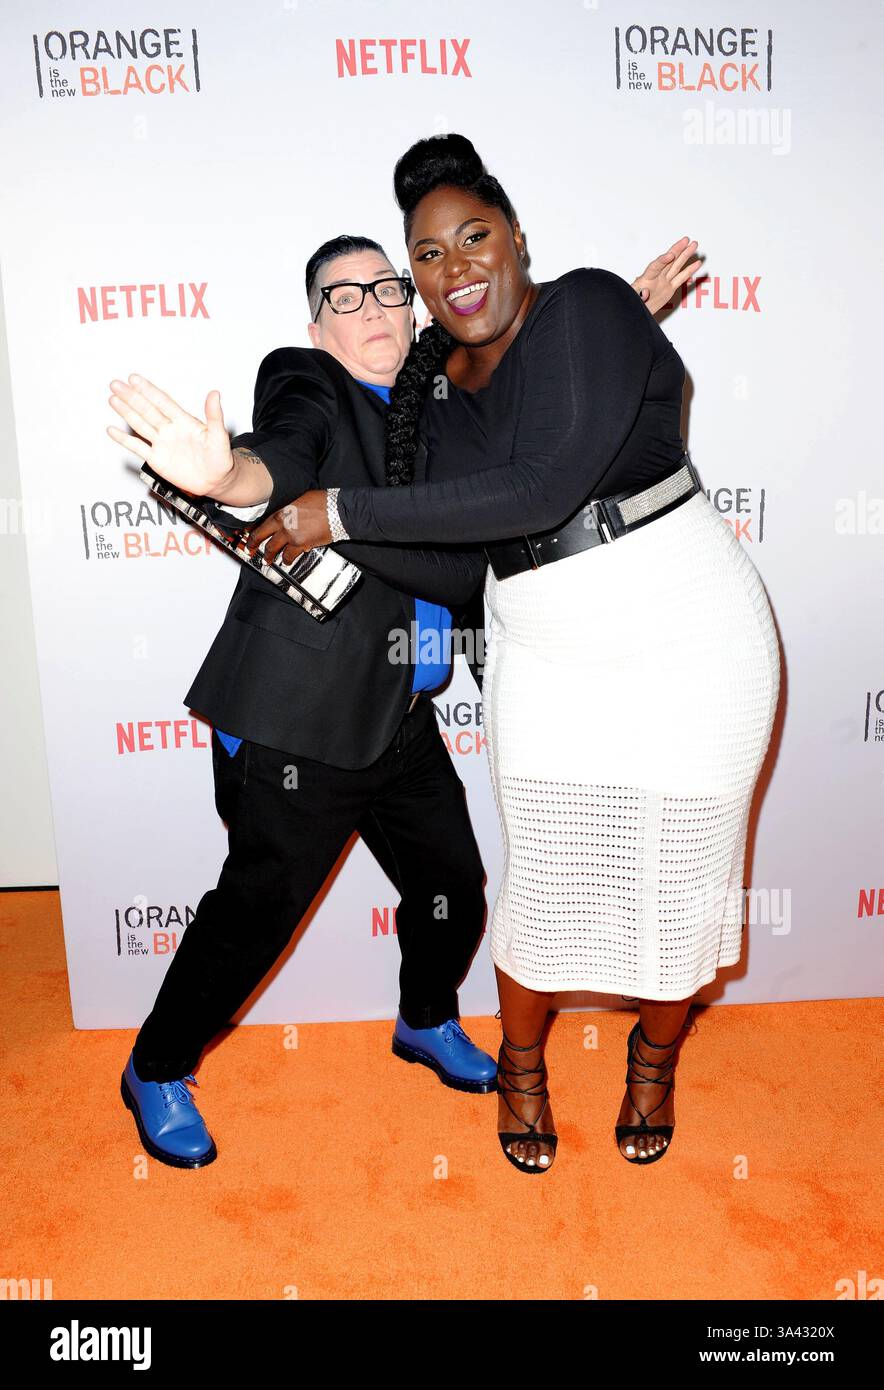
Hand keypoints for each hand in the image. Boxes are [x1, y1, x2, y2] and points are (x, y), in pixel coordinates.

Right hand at [107, 374, 233, 495]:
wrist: (216, 482)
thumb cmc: (220, 459)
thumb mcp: (219, 436)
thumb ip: (214, 416)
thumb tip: (215, 394)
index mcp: (184, 422)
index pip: (162, 402)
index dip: (148, 390)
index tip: (134, 379)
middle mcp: (170, 430)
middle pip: (146, 410)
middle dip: (131, 397)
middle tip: (116, 384)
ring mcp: (162, 443)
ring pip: (140, 424)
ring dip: (126, 412)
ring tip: (113, 399)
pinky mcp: (156, 459)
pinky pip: (137, 447)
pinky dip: (124, 439)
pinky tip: (112, 430)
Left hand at [243, 490, 331, 561]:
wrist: (337, 511)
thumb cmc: (324, 502)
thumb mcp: (302, 498)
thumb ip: (291, 507)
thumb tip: (289, 512)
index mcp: (283, 511)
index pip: (263, 521)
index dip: (253, 528)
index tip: (247, 533)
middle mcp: (283, 523)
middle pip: (262, 535)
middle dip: (253, 544)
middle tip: (249, 549)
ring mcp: (291, 535)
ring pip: (273, 548)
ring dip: (269, 556)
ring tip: (267, 560)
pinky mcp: (301, 544)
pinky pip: (289, 555)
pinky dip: (287, 560)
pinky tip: (286, 562)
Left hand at [632, 236, 701, 315]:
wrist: (633, 312)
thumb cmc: (631, 303)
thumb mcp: (631, 299)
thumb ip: (638, 296)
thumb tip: (645, 292)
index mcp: (644, 280)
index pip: (655, 267)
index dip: (662, 260)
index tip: (670, 255)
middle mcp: (655, 278)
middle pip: (668, 261)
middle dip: (677, 250)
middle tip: (685, 240)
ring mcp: (663, 283)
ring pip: (676, 266)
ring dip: (685, 255)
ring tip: (694, 245)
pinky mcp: (668, 290)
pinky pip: (681, 279)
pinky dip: (689, 271)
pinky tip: (697, 264)